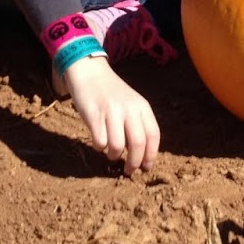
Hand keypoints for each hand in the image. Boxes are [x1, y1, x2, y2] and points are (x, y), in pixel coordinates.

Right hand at [53, 54, 159, 174]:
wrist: (90, 72)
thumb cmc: (111, 93)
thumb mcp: (131, 103)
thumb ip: (137, 124)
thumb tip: (140, 155)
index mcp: (142, 106)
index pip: (153, 135)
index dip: (151, 155)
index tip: (146, 168)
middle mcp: (129, 108)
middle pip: (138, 144)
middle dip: (134, 163)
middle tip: (129, 171)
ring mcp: (111, 111)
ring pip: (117, 147)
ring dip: (114, 156)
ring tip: (111, 153)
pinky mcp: (94, 115)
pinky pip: (100, 142)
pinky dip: (99, 147)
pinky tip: (98, 141)